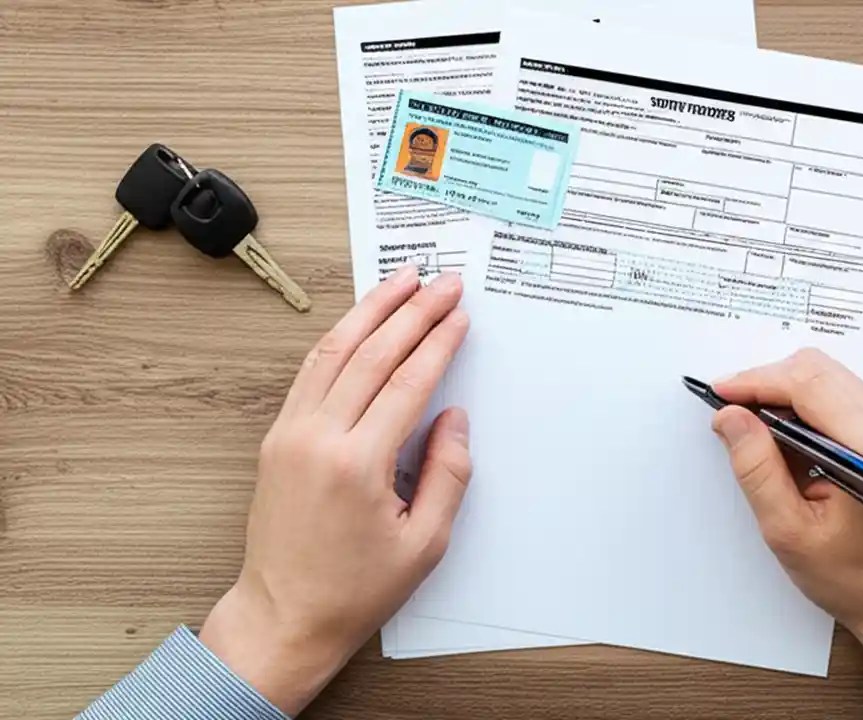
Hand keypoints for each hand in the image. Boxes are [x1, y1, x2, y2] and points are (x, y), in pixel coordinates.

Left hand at [199, 266, 471, 714]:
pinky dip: (337, 340)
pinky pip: (310, 374)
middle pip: (372, 355)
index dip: (438, 343)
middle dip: (413, 313)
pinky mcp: (277, 440)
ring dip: (370, 311)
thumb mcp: (424, 543)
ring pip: (333, 352)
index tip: (460, 316)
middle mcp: (318, 439)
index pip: (407, 382)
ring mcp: (290, 435)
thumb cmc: (353, 590)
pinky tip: (357, 322)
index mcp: (358, 464)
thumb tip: (453, 417)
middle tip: (442, 283)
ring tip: (399, 281)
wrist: (283, 616)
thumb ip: (448, 473)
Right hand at [711, 349, 862, 686]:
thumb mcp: (790, 530)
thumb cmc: (858, 577)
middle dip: (765, 381)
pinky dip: (800, 403)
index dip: (755, 381)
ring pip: (826, 376)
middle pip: (817, 369)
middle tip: (729, 412)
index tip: (719, 394)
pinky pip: (837, 394)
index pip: (806, 383)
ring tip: (750, 426)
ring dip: (782, 391)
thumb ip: (758, 469)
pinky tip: (780, 434)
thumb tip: (731, 418)